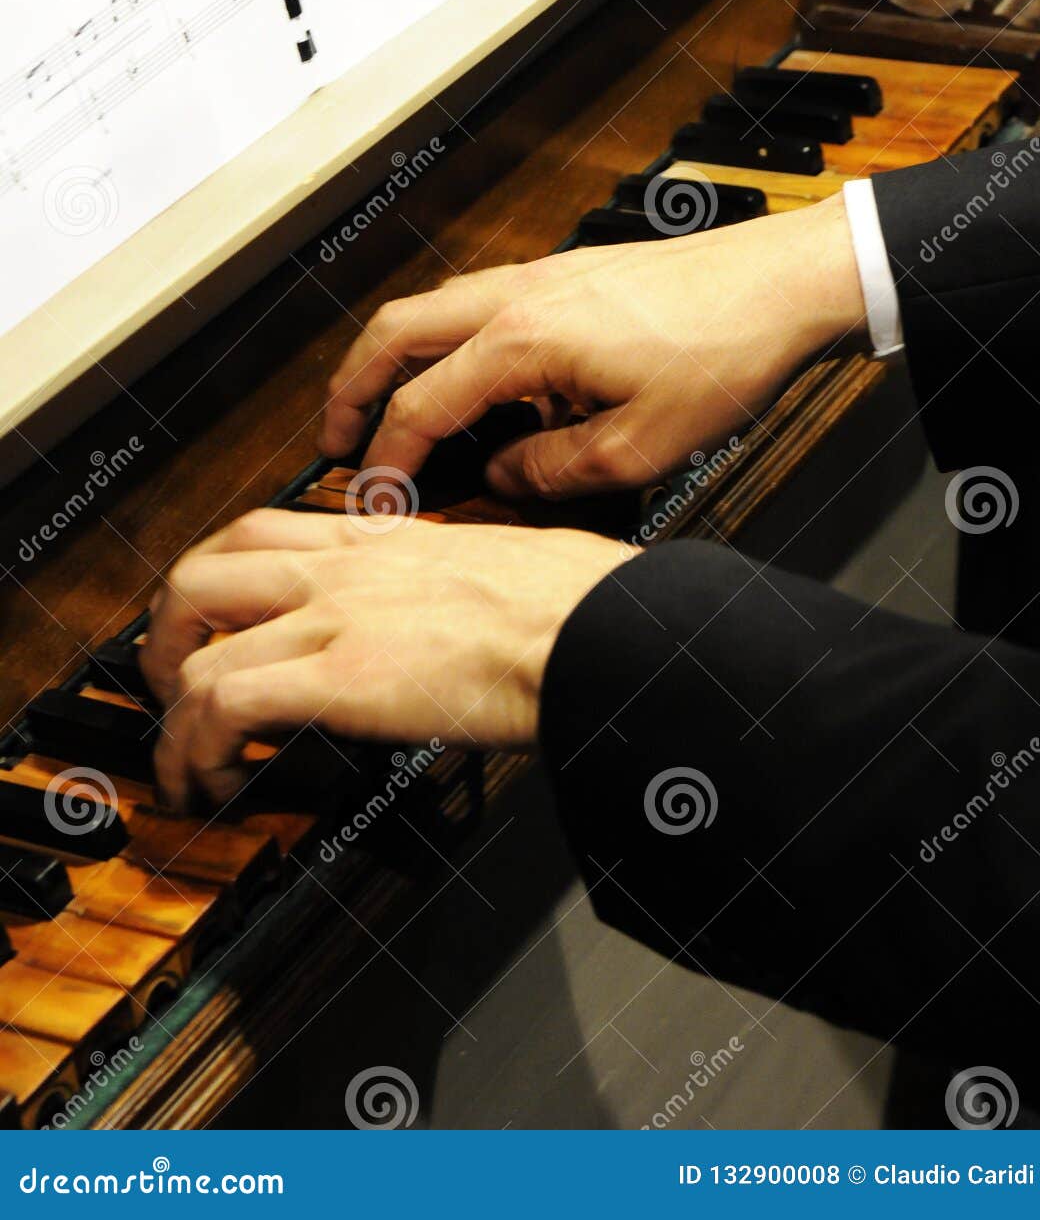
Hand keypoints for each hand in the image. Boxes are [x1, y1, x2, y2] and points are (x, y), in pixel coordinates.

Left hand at [142, 508, 626, 810]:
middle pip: (200, 574)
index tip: (214, 624)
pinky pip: (223, 703)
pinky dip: (195, 748)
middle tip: (172, 683)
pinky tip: (211, 782)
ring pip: (194, 642)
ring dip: (170, 710)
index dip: (216, 581)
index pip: (262, 533)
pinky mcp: (341, 675)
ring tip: (183, 757)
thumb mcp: (501, 565)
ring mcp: (336, 617)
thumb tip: (451, 615)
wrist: (600, 631)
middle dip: (165, 635)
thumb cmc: (579, 605)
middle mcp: (346, 568)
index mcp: (386, 541)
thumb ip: (453, 581)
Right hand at [321, 193, 866, 497]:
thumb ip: (549, 471)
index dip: (385, 460)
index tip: (370, 498)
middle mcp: (518, 295)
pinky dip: (449, 343)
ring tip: (391, 412)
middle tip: (336, 440)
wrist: (784, 282)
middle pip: (395, 332)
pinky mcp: (569, 275)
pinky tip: (476, 387)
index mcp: (523, 340)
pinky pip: (478, 305)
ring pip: (433, 309)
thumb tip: (502, 480)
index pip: (419, 406)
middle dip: (352, 388)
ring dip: (397, 359)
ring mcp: (541, 276)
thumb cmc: (725, 351)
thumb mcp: (638, 448)